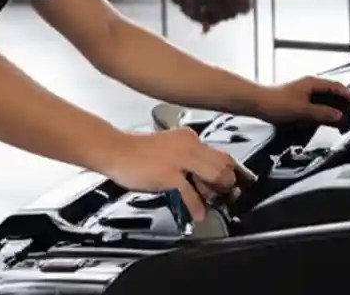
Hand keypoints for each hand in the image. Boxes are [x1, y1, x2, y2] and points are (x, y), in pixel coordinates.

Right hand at [98, 128, 256, 222]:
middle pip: (221, 165)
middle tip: (226, 195)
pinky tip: (198, 213)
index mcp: (188, 136)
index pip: (219, 153)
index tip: (234, 181)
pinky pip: (190, 193)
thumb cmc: (137, 151)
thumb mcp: (168, 146)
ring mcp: (179, 159)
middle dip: (227, 183)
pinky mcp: (168, 174)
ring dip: (214, 193)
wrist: (115, 150)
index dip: (230, 170)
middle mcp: (188, 144)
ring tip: (211, 203)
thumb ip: (187, 157)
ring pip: (211, 177)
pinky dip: (196, 206)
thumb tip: (203, 176)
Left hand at [255, 76, 349, 125]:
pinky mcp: (300, 102)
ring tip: (348, 120)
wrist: (256, 102)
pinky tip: (331, 122)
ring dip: (338, 109)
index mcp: (313, 83)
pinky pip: (319, 106)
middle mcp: (311, 86)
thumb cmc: (277, 103)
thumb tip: (340, 116)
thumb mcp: (302, 110)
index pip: (338, 87)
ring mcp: (306, 93)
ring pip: (327, 100)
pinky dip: (327, 113)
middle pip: (334, 93)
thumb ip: (322, 113)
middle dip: (347, 103)